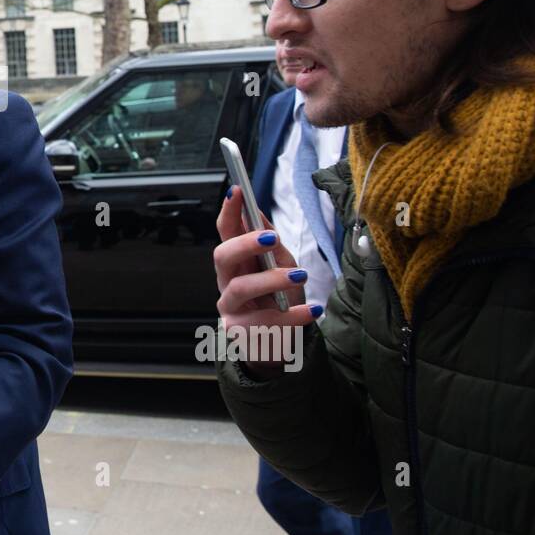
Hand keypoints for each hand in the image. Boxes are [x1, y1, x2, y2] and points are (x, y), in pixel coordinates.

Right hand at [213, 186, 319, 376]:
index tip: (237, 191)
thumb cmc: (279, 300)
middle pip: (222, 256)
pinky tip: (312, 310)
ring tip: (299, 276)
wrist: (279, 343)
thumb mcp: (281, 267)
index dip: (228, 211)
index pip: (225, 231)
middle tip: (271, 238)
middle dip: (244, 244)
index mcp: (236, 262)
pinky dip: (291, 315)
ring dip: (270, 279)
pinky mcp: (239, 333)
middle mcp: (226, 282)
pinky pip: (263, 322)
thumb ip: (270, 244)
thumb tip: (255, 211)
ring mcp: (229, 308)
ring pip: (239, 288)